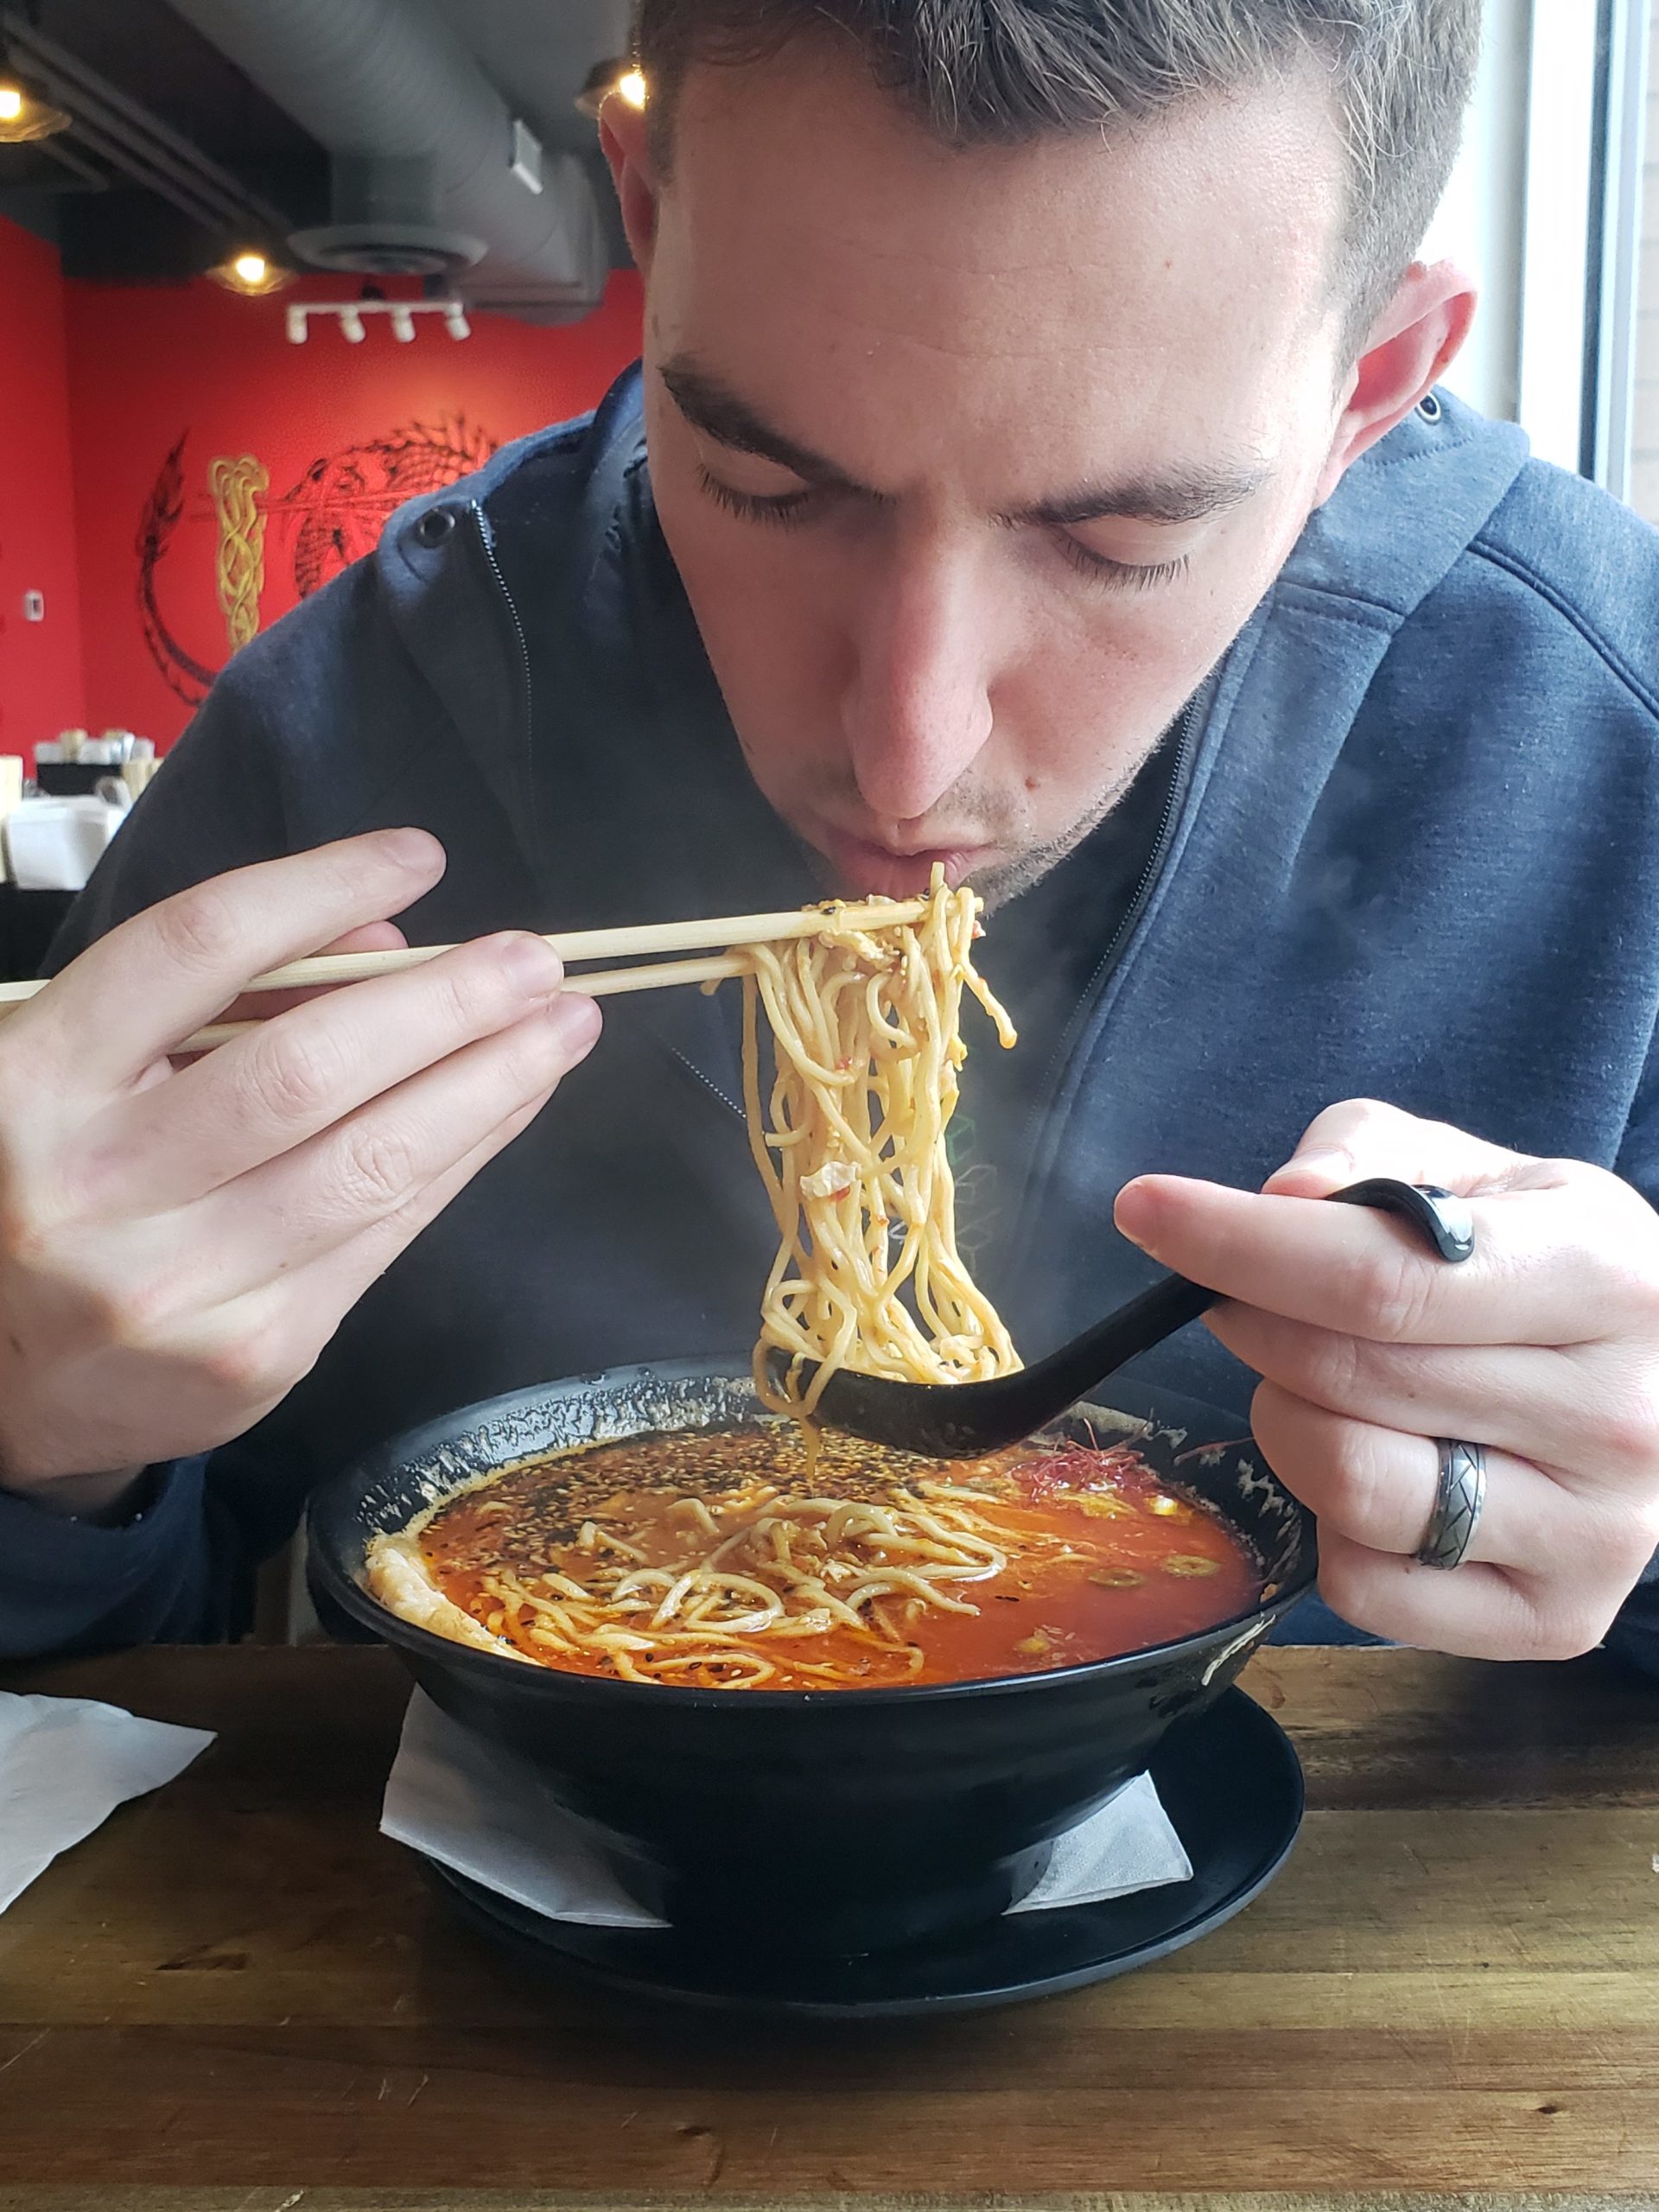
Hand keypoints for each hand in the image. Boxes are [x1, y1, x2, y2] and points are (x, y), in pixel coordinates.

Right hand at [0, 830, 599, 1509]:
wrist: (0, 1379)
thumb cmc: (56, 1182)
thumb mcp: (88, 1064)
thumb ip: (220, 995)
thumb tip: (387, 944)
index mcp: (35, 1079)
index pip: (196, 950)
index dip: (319, 888)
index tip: (418, 857)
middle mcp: (96, 1184)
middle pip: (306, 1069)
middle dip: (444, 1004)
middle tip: (537, 959)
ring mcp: (179, 1284)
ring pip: (369, 1165)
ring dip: (488, 1084)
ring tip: (563, 1027)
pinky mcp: (252, 1355)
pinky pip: (386, 1237)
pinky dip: (463, 1159)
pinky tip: (513, 1104)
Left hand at [1113, 1100, 1658, 1660]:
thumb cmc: (1544, 1260)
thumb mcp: (1479, 1171)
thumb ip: (1371, 1155)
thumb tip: (1285, 1199)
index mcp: (1607, 1278)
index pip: (1380, 1276)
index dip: (1241, 1245)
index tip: (1146, 1210)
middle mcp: (1619, 1417)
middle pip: (1348, 1374)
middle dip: (1254, 1320)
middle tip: (1242, 1298)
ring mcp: (1595, 1535)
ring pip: (1351, 1482)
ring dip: (1288, 1420)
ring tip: (1316, 1385)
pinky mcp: (1555, 1622)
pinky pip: (1366, 1585)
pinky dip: (1331, 1525)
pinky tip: (1375, 1467)